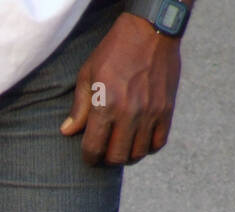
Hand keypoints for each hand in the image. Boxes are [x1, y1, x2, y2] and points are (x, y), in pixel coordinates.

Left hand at [60, 13, 181, 165]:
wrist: (151, 30)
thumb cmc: (114, 51)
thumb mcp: (88, 75)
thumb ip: (79, 107)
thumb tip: (67, 132)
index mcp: (106, 106)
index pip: (94, 148)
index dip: (89, 158)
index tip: (88, 156)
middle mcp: (130, 113)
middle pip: (117, 157)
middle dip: (107, 159)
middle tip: (104, 153)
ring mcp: (151, 112)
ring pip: (138, 153)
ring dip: (127, 155)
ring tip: (121, 147)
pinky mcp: (167, 108)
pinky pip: (159, 142)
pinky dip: (148, 147)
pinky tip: (139, 141)